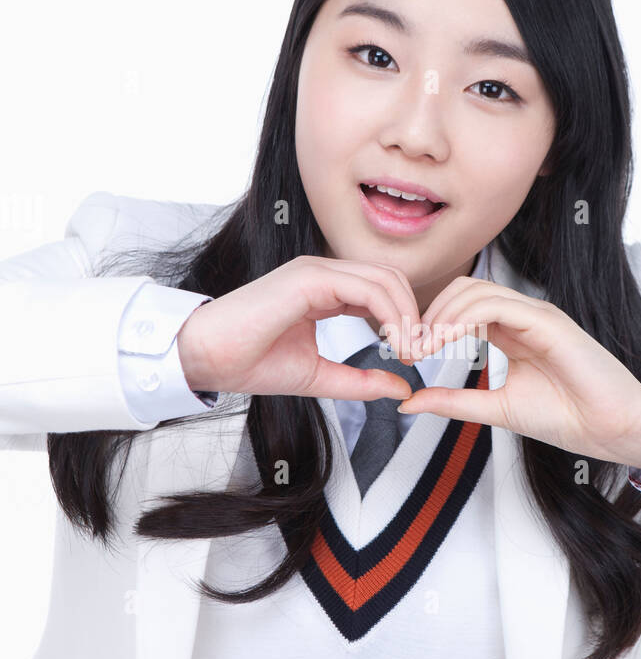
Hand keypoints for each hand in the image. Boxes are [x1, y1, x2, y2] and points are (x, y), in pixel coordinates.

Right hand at [176, 256, 428, 401]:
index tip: (411, 355)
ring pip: (385, 279)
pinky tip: (393, 341)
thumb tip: (401, 387)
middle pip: (391, 279)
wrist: (206, 358)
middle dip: (413, 315)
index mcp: (323, 290)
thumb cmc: (249, 362)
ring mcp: (315, 271)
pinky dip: (390, 314)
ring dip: (406, 316)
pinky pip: (367, 288)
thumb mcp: (318, 376)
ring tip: (408, 351)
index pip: (381, 291)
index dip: (404, 320)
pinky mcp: (309, 278)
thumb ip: (359, 380)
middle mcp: (322, 273)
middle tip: (417, 353)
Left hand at [397, 277, 640, 472]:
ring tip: (424, 348)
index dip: (429, 323)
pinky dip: (464, 318)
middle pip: (463, 289)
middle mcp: (523, 316)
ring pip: (475, 291)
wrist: (613, 429)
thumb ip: (453, 401)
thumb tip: (409, 401)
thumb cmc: (568, 418)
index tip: (407, 353)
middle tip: (409, 348)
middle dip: (429, 314)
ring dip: (441, 316)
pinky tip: (447, 342)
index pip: (461, 305)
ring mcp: (537, 315)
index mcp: (512, 332)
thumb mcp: (495, 408)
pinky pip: (498, 304)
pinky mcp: (548, 321)